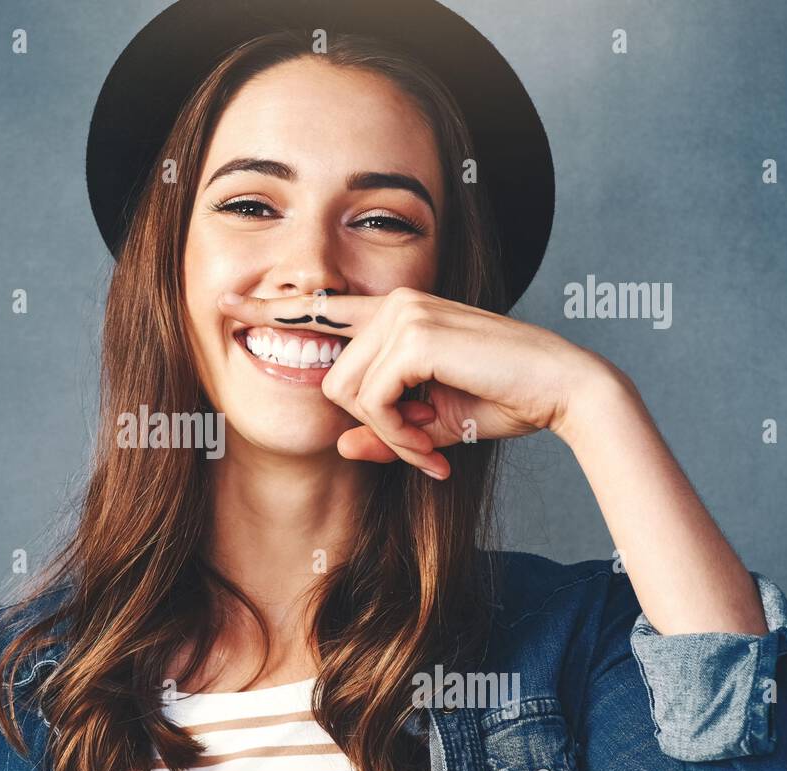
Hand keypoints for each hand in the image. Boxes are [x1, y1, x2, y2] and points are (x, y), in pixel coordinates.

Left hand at [217, 286, 613, 477]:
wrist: (561, 390)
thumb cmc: (503, 400)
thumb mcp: (431, 424)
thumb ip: (384, 431)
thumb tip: (341, 446)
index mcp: (394, 314)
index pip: (320, 310)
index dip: (269, 309)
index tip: (225, 306)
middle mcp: (393, 304)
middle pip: (331, 379)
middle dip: (372, 428)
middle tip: (420, 451)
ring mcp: (403, 313)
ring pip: (347, 392)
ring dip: (388, 435)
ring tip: (431, 446)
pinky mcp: (413, 334)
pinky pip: (372, 400)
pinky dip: (399, 434)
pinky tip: (433, 442)